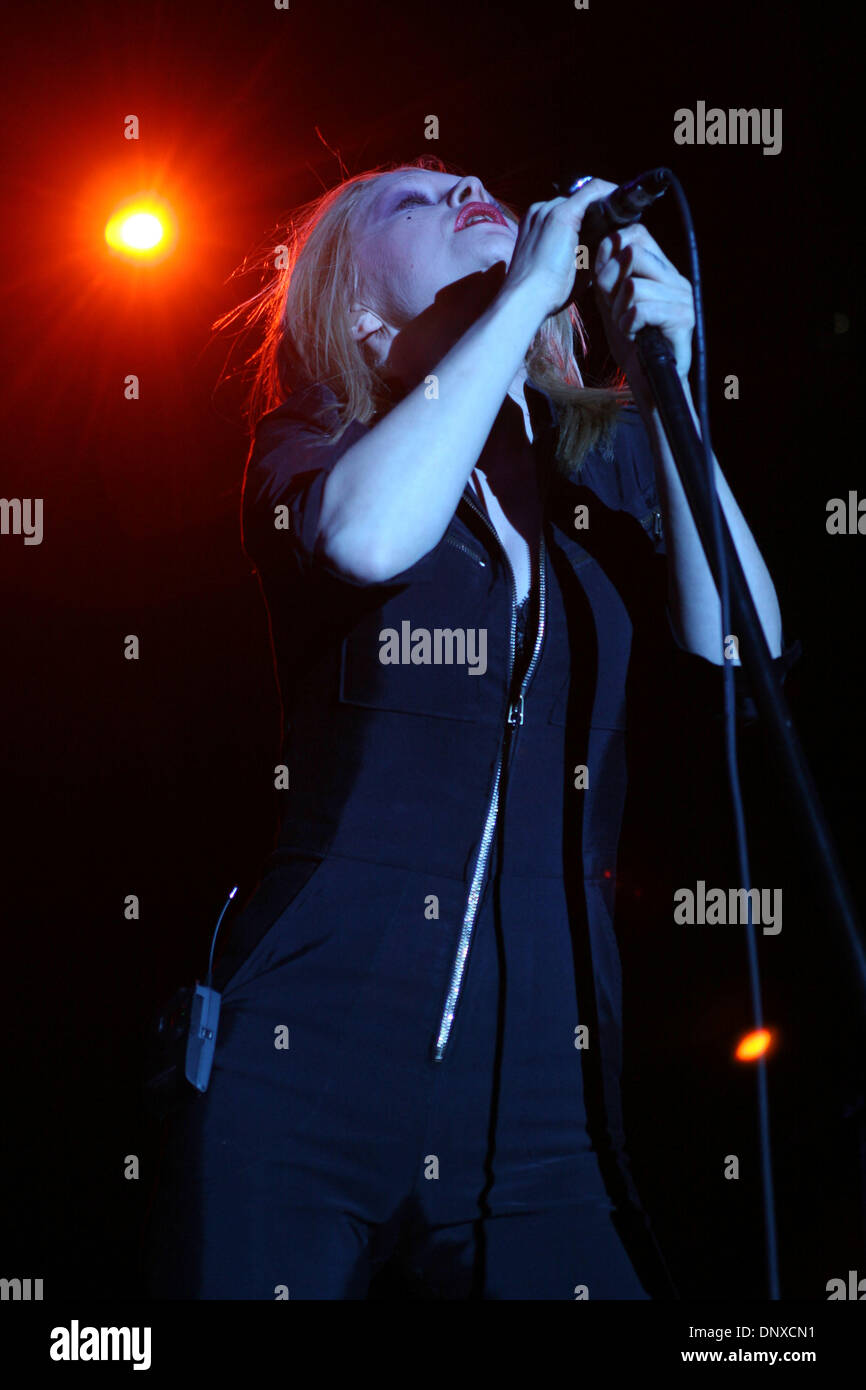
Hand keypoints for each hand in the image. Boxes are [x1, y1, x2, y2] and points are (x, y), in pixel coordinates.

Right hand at [502, 178, 619, 321]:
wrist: (527, 298)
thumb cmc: (545, 294)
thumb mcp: (566, 271)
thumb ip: (582, 256)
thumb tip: (605, 253)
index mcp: (537, 226)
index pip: (571, 213)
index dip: (594, 220)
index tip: (612, 230)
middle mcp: (541, 211)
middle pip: (580, 203)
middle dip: (603, 212)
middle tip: (625, 223)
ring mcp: (550, 210)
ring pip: (588, 196)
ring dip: (609, 204)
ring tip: (629, 216)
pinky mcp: (562, 214)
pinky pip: (594, 191)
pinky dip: (611, 195)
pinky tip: (626, 207)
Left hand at [592, 224, 694, 410]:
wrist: (648, 381)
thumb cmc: (631, 342)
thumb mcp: (613, 301)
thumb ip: (608, 273)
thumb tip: (604, 244)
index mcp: (663, 271)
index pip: (638, 235)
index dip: (612, 253)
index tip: (605, 283)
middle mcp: (677, 280)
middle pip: (633, 253)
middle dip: (611, 283)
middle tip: (616, 309)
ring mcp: (683, 299)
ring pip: (633, 286)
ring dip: (619, 311)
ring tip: (626, 326)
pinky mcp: (682, 319)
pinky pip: (640, 310)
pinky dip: (627, 325)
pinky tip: (633, 335)